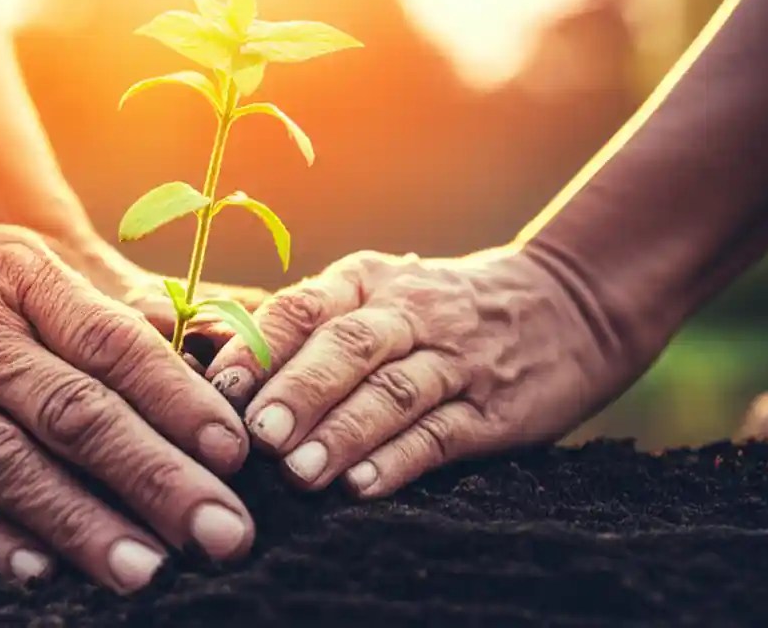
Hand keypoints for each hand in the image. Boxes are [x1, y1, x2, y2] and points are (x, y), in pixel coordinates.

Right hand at [0, 200, 253, 592]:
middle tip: (220, 532)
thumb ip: (96, 311)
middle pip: (71, 413)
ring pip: (4, 465)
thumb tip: (188, 351)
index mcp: (19, 284)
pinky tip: (40, 572)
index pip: (111, 346)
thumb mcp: (20, 260)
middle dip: (153, 477)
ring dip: (79, 521)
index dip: (177, 400)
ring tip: (146, 569)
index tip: (234, 454)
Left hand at [206, 247, 656, 497]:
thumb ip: (303, 324)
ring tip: (299, 473)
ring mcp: (454, 360)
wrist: (564, 305)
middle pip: (348, 347)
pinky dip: (399, 460)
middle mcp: (407, 313)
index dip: (258, 347)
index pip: (303, 307)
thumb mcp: (373, 293)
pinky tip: (361, 486)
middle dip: (298, 391)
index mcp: (365, 282)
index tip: (215, 386)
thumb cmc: (434, 310)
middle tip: (255, 436)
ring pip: (393, 392)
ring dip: (343, 432)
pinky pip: (442, 434)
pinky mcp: (493, 409)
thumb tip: (203, 356)